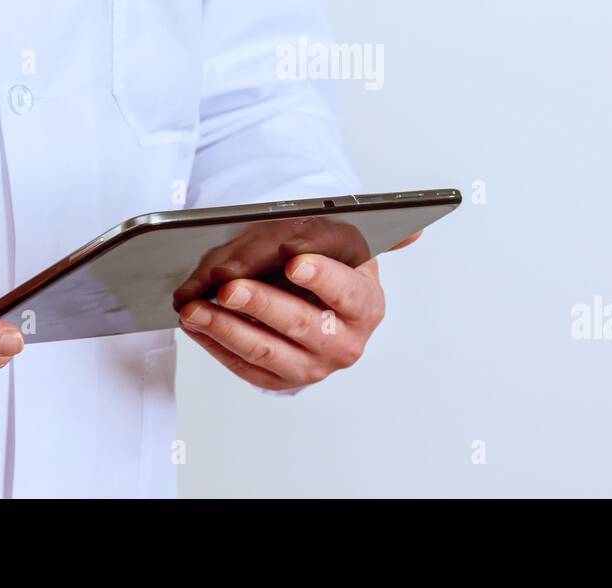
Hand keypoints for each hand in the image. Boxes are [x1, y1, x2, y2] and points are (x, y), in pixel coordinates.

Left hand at [178, 232, 419, 389]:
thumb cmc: (330, 270)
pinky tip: (197, 324)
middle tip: (229, 286)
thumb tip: (415, 230)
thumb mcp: (348, 249)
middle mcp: (344, 343)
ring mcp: (311, 368)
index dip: (322, 277)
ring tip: (195, 308)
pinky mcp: (280, 381)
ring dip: (226, 328)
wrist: (318, 307)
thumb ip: (371, 236)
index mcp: (366, 305)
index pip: (346, 291)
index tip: (295, 261)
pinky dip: (217, 345)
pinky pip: (244, 367)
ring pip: (266, 351)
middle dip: (261, 304)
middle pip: (300, 324)